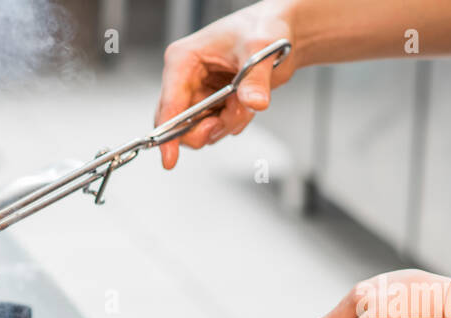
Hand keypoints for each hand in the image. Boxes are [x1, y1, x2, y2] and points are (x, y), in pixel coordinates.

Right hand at [155, 3, 296, 167]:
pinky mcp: (213, 105)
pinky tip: (245, 104)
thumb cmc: (262, 26)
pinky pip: (217, 129)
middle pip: (179, 125)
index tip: (170, 158)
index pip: (169, 104)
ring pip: (200, 130)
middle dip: (206, 128)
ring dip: (226, 123)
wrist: (281, 33)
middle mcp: (186, 79)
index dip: (169, 133)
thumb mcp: (260, 48)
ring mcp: (199, 94)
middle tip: (224, 121)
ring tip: (244, 102)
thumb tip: (253, 102)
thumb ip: (255, 79)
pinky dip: (234, 122)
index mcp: (184, 60)